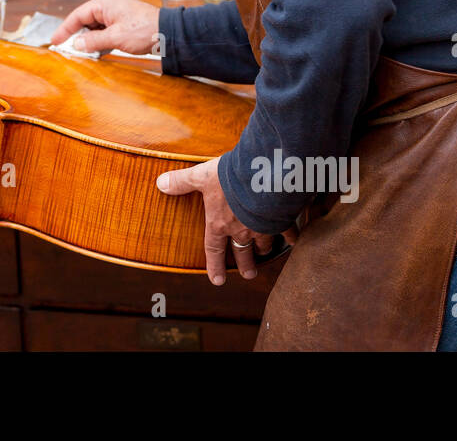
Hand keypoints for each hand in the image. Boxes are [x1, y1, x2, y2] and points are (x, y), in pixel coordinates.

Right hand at [50, 0, 160, 54]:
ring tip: (84, 53)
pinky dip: (100, 41)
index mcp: (105, 3)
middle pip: (85, 20)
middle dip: (77, 36)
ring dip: (90, 40)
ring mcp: (117, 14)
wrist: (170, 33)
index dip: (65, 29)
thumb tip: (77, 44)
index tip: (55, 40)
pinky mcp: (124, 23)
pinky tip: (98, 52)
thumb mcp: (115, 38)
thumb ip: (93, 41)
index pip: (78, 15)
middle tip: (68, 50)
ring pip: (96, 27)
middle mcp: (109, 5)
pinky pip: (106, 31)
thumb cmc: (145, 30)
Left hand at [157, 156, 297, 282]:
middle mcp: (241, 230)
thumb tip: (160, 183)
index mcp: (220, 223)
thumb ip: (182, 181)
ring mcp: (263, 228)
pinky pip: (289, 231)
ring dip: (264, 250)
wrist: (263, 177)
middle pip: (242, 252)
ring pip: (264, 244)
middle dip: (244, 264)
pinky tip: (296, 240)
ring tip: (266, 254)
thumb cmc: (230, 178)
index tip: (217, 280)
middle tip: (248, 275)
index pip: (214, 249)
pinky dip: (292, 236)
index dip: (214, 265)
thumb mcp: (201, 176)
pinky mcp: (281, 219)